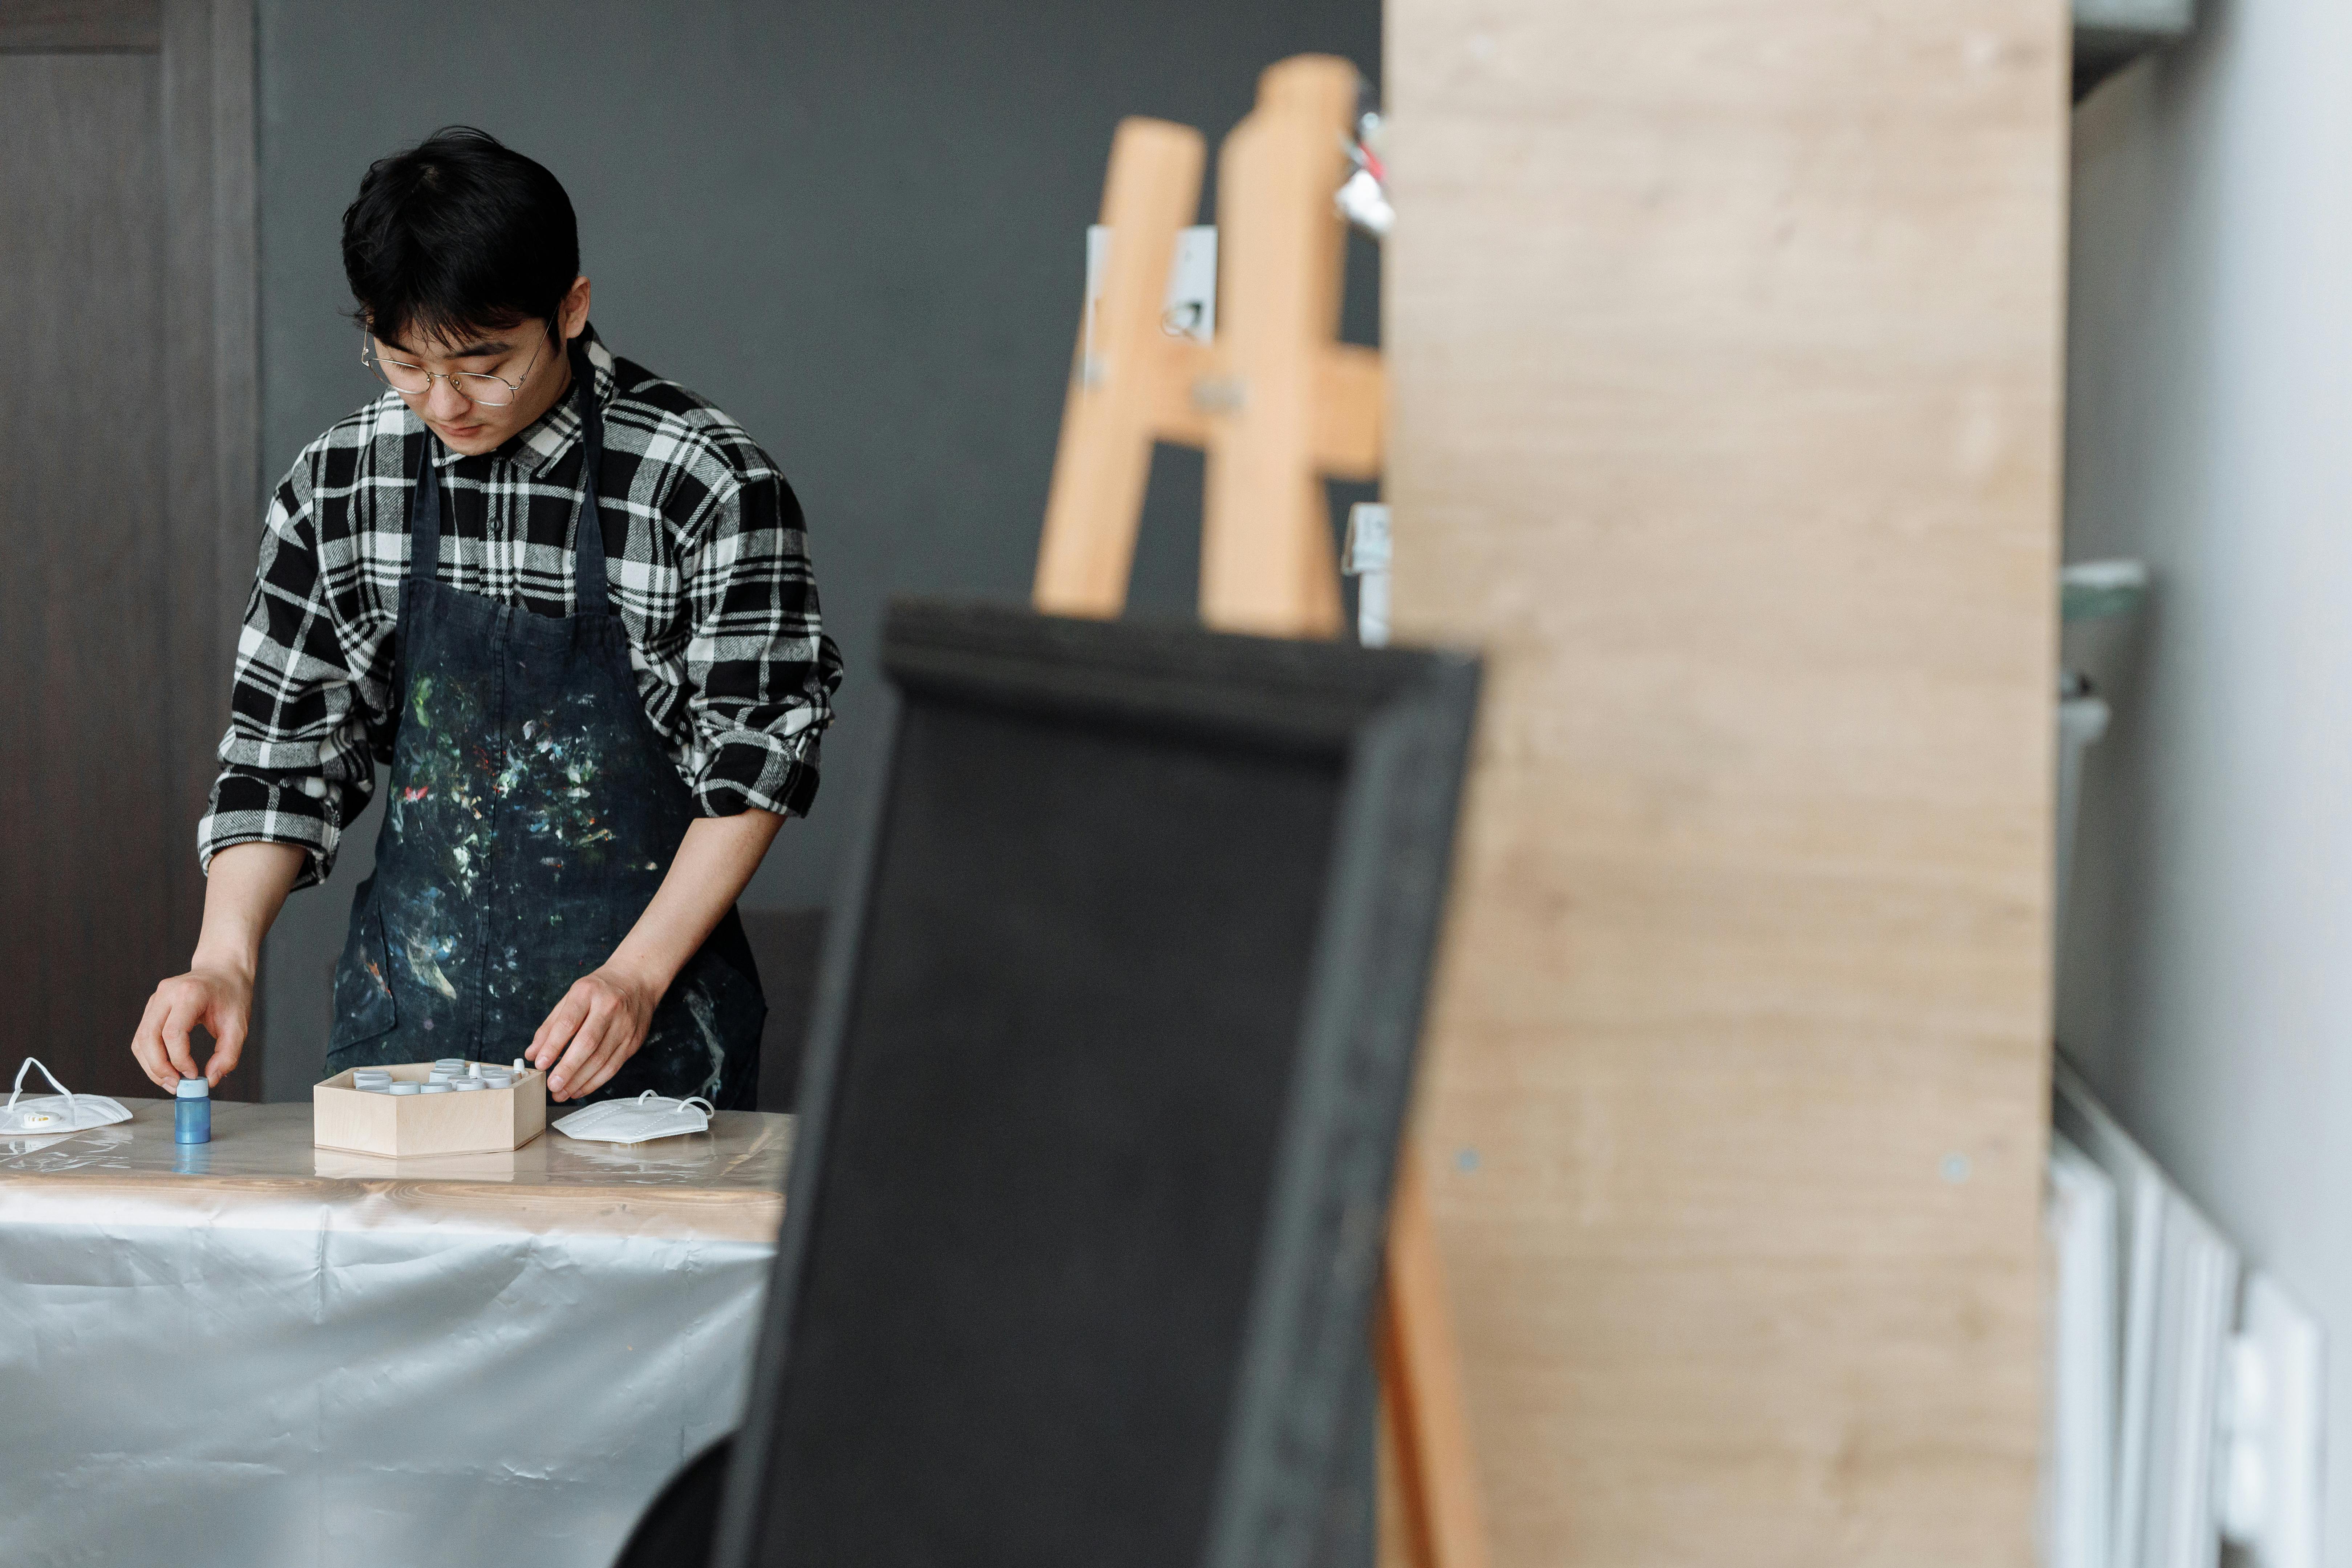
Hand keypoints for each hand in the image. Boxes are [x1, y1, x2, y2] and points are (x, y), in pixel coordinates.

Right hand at [131, 964, 252, 1089]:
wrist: (222, 971)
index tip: (194, 1076)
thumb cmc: (231, 995)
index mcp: (189, 993)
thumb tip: (210, 1080)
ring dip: (152, 1067)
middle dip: (160, 1068)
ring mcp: (155, 1000)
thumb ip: (228, 1055)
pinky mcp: (151, 1009)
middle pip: (149, 1038)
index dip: (180, 1060)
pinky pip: (142, 1038)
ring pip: (141, 1040)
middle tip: (177, 1086)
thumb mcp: (239, 1025)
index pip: (173, 1033)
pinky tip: (166, 1070)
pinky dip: (150, 1058)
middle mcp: (165, 994)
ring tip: (172, 1083)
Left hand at [528, 963, 663, 1101]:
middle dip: (568, 1068)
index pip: (569, 1023)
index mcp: (588, 992)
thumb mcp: (571, 997)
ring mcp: (625, 1026)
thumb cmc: (599, 990)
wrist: (637, 979)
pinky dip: (595, 1082)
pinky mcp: (633, 1041)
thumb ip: (550, 1026)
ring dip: (579, 1080)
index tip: (540, 1064)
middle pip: (587, 1043)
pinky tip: (579, 1089)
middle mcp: (609, 1007)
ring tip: (561, 1093)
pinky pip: (613, 1067)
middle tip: (551, 1085)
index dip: (553, 1046)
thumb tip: (533, 1054)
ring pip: (601, 1059)